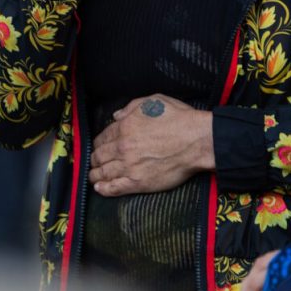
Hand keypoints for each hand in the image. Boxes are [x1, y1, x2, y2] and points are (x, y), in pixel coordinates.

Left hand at [88, 95, 213, 195]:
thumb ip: (131, 106)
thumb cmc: (179, 119)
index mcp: (125, 126)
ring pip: (103, 173)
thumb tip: (116, 115)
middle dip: (95, 159)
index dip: (99, 142)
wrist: (196, 141)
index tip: (99, 146)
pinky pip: (114, 188)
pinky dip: (103, 189)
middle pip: (99, 156)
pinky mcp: (138, 183)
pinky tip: (99, 188)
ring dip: (95, 174)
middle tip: (95, 162)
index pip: (103, 137)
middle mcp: (122, 147)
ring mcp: (129, 166)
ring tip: (94, 176)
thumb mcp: (154, 101)